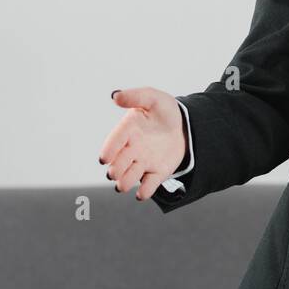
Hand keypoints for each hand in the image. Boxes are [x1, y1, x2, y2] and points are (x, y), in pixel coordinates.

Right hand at [98, 87, 186, 201]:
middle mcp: (131, 149)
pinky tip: (142, 193)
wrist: (185, 125)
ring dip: (125, 182)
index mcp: (127, 130)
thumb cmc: (164, 111)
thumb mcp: (153, 98)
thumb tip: (115, 95)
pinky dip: (144, 190)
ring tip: (122, 185)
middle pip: (119, 163)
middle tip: (114, 173)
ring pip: (129, 176)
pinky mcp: (156, 173)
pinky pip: (148, 185)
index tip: (104, 158)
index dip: (109, 150)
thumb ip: (136, 96)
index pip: (115, 141)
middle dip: (115, 170)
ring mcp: (142, 162)